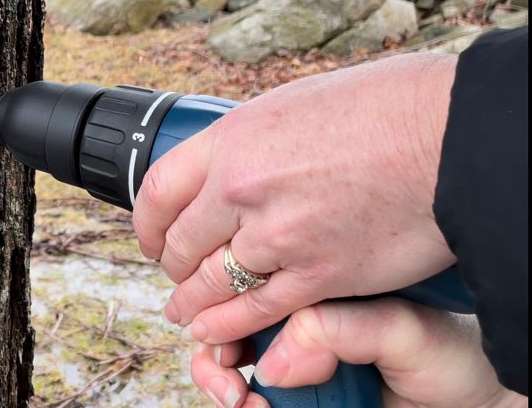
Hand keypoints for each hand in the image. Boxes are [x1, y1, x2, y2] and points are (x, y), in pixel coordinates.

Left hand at [132, 54, 458, 343]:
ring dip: (193, 301)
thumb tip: (239, 159)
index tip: (150, 236)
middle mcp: (243, 189)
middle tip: (175, 273)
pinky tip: (214, 330)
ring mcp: (279, 236)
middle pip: (182, 241)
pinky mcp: (319, 275)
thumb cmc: (386, 108)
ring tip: (185, 312)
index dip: (146, 221)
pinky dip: (228, 323)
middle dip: (172, 263)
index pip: (159, 189)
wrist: (449, 137)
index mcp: (232, 140)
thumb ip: (254, 141)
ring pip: (212, 281)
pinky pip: (256, 309)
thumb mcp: (294, 105)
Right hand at [190, 299, 527, 407]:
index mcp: (314, 289)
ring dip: (217, 381)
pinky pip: (246, 397)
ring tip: (238, 398)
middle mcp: (296, 322)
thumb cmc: (447, 358)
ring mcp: (292, 361)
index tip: (222, 340)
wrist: (472, 404)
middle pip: (221, 325)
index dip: (218, 311)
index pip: (246, 287)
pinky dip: (240, 404)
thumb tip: (271, 364)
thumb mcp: (402, 329)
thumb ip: (336, 329)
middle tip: (228, 377)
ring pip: (223, 366)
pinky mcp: (294, 396)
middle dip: (211, 353)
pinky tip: (251, 407)